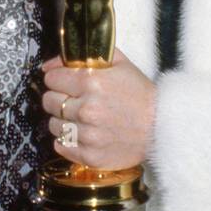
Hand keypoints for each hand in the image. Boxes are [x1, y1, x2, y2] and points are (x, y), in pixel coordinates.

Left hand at [42, 48, 156, 170]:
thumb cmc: (140, 94)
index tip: (66, 83)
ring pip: (53, 125)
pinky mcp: (90, 155)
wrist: (162, 127)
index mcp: (92, 82)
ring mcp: (88, 134)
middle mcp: (87, 109)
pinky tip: (84, 134)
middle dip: (58, 98)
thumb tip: (50, 65)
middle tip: (75, 100)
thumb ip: (85, 55)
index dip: (58, 79)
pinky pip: (61, 146)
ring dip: (63, 120)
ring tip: (83, 118)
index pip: (51, 79)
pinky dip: (68, 141)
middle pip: (48, 101)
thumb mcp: (119, 63)